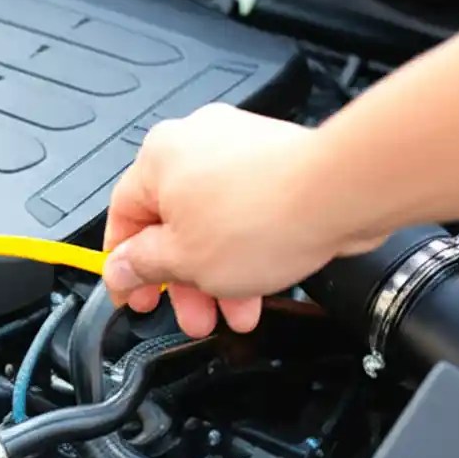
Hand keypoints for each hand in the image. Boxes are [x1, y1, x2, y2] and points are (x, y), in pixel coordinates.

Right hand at [103, 104, 385, 336]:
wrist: (337, 193)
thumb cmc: (263, 215)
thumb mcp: (184, 261)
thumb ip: (143, 266)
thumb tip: (121, 270)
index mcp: (157, 157)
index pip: (123, 216)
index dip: (124, 266)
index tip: (133, 295)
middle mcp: (194, 142)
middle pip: (171, 223)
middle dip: (183, 281)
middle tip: (192, 315)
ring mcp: (238, 148)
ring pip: (212, 221)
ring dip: (218, 274)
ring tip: (235, 312)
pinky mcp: (275, 161)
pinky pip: (247, 211)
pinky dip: (247, 248)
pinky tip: (259, 284)